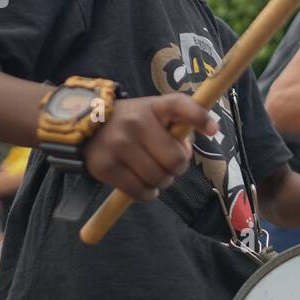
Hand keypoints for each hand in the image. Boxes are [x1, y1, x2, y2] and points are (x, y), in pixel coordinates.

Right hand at [83, 94, 217, 200]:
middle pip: (175, 159)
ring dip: (163, 182)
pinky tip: (146, 187)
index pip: (179, 105)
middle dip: (178, 167)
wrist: (86, 125)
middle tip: (170, 166)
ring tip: (155, 174)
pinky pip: (140, 191)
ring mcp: (119, 145)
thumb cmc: (132, 122)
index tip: (213, 130)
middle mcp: (136, 123)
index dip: (199, 117)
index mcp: (153, 106)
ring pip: (159, 178)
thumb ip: (176, 129)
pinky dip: (148, 194)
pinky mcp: (106, 167)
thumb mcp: (153, 114)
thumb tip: (184, 155)